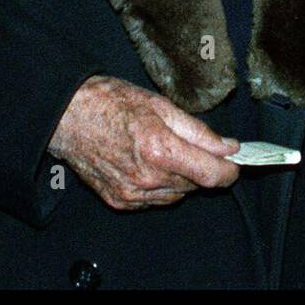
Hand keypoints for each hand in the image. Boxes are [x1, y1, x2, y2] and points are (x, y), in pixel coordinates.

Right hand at [48, 74, 239, 209]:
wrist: (68, 117)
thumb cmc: (112, 103)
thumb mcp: (162, 106)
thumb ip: (199, 131)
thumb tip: (228, 146)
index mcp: (160, 150)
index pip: (211, 175)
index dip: (229, 171)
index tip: (235, 162)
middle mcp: (147, 178)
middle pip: (195, 185)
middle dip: (202, 167)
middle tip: (192, 144)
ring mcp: (132, 194)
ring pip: (176, 194)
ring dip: (181, 177)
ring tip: (165, 149)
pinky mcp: (120, 201)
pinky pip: (154, 200)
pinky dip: (160, 185)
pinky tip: (148, 162)